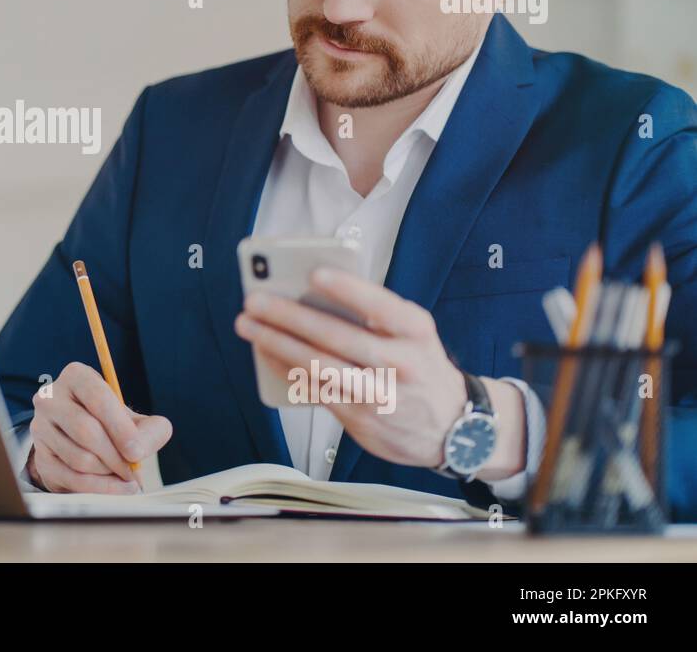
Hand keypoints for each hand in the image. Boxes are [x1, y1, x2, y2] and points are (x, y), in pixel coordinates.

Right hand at [26, 361, 171, 492]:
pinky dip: (100, 487)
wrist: (80, 440)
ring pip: (79, 457)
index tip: (137, 451)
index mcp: (76, 376)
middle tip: (134, 469)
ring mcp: (40, 427)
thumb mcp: (133, 419)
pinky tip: (116, 486)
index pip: (97, 398)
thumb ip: (150, 429)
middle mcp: (51, 398)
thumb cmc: (109, 424)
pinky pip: (72, 478)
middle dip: (116, 455)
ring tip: (124, 474)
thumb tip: (140, 449)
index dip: (120, 428)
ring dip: (108, 472)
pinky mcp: (40, 456)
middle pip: (86, 431)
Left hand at [233, 267, 522, 476]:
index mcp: (415, 331)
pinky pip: (314, 390)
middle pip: (337, 337)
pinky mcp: (360, 418)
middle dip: (289, 316)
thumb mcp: (414, 334)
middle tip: (255, 300)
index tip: (313, 273)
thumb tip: (312, 291)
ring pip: (319, 366)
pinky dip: (285, 369)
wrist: (452, 427)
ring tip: (248, 324)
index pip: (381, 306)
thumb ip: (376, 314)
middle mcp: (400, 363)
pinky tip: (265, 353)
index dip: (347, 290)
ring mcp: (379, 395)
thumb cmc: (419, 364)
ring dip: (277, 343)